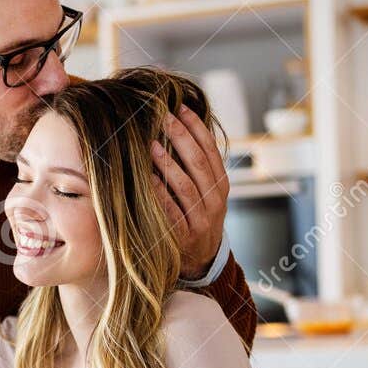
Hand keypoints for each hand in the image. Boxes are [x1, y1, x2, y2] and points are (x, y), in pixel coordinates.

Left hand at [150, 105, 228, 279]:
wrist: (202, 260)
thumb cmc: (197, 217)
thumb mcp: (206, 193)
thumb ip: (196, 167)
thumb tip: (176, 128)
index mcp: (221, 186)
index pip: (211, 151)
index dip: (197, 128)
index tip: (181, 108)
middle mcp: (214, 201)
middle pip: (199, 163)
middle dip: (181, 137)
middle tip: (163, 116)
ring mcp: (201, 219)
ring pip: (185, 186)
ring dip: (167, 163)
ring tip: (150, 143)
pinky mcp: (183, 236)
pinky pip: (170, 210)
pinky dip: (158, 193)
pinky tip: (146, 178)